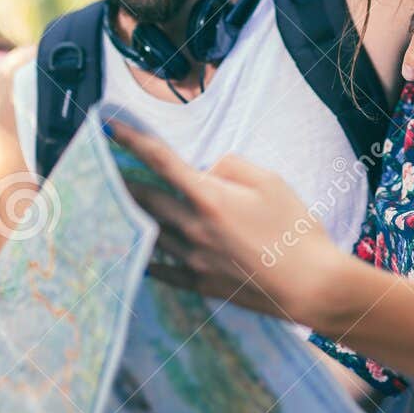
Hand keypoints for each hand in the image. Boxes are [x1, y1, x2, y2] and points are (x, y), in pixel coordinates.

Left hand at [105, 121, 342, 322]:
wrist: (311, 286)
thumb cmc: (296, 230)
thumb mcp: (271, 182)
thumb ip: (231, 167)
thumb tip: (207, 171)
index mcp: (209, 197)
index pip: (160, 161)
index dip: (132, 140)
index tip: (109, 126)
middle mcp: (193, 227)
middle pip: (143, 198)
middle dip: (120, 180)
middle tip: (102, 168)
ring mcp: (193, 259)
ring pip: (148, 232)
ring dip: (130, 216)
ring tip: (114, 205)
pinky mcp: (200, 283)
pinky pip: (161, 268)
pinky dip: (147, 256)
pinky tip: (138, 250)